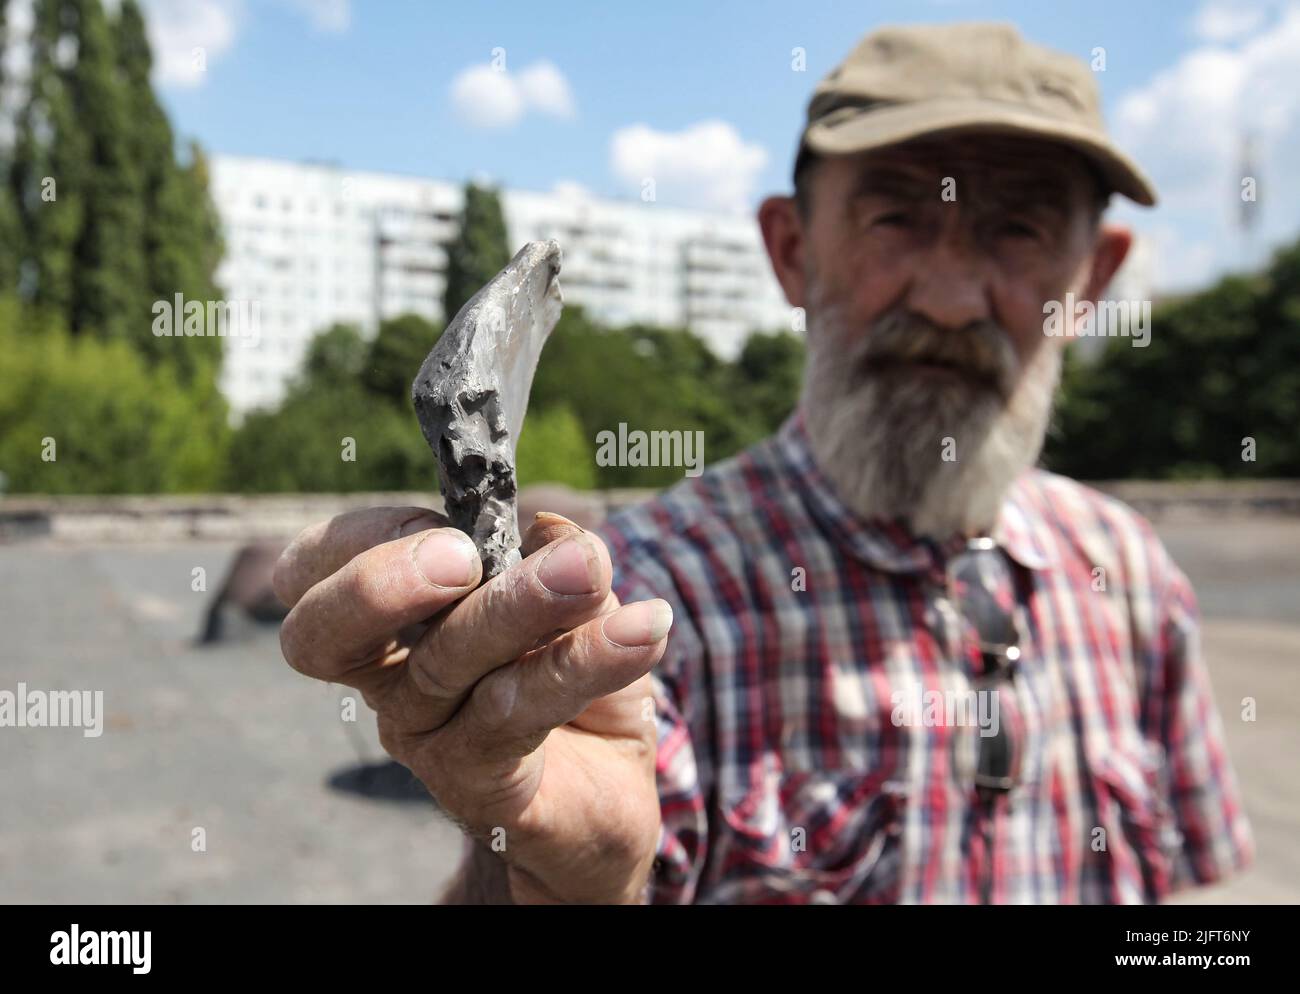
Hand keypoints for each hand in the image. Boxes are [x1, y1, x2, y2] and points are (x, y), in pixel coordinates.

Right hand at [274, 506, 669, 903]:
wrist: (607, 797)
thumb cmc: (572, 679)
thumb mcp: (575, 602)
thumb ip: (558, 560)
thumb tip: (552, 527)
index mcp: (395, 619)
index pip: (317, 570)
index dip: (363, 538)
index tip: (450, 521)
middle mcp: (388, 681)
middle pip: (325, 636)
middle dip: (380, 586)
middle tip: (463, 555)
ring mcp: (425, 738)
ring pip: (449, 663)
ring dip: (521, 605)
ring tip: (588, 570)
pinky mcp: (476, 784)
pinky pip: (520, 711)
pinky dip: (588, 660)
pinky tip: (644, 630)